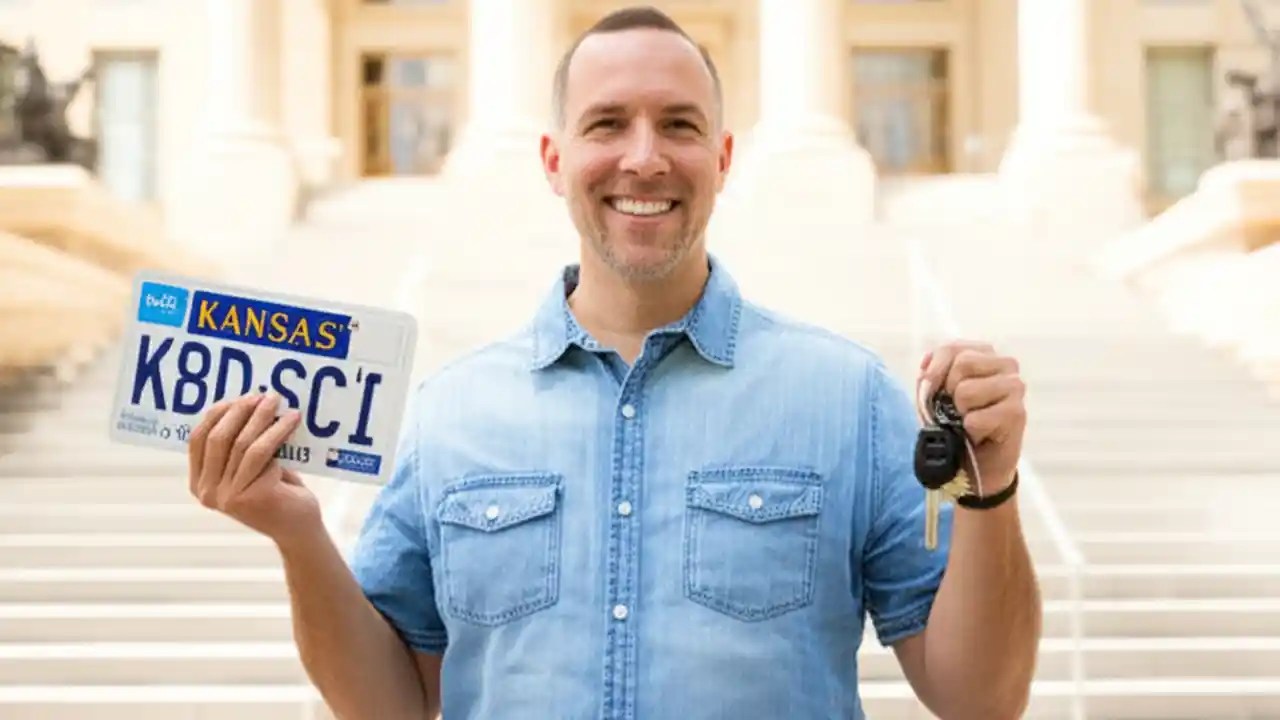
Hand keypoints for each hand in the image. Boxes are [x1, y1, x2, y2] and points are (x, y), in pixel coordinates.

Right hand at [187, 392, 321, 546]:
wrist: (298, 528)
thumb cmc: (275, 492)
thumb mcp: (249, 467)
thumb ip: (237, 445)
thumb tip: (245, 402)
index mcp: (199, 484)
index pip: (197, 440)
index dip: (217, 414)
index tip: (239, 398)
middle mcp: (208, 492)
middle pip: (218, 439)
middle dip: (240, 411)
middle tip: (263, 396)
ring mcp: (228, 497)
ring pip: (242, 444)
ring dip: (261, 417)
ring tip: (277, 402)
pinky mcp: (251, 496)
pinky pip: (263, 452)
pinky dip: (278, 432)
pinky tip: (292, 420)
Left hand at [917, 340, 1025, 495]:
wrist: (976, 464)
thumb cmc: (956, 424)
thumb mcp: (935, 395)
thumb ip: (930, 376)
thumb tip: (926, 366)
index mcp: (984, 353)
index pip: (951, 348)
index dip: (934, 372)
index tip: (929, 389)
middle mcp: (1005, 364)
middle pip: (961, 364)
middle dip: (948, 393)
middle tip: (956, 410)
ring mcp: (1015, 387)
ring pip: (966, 391)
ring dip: (960, 413)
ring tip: (969, 421)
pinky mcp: (1017, 413)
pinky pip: (976, 419)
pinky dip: (970, 431)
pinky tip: (980, 435)